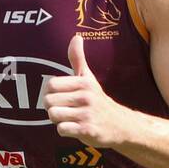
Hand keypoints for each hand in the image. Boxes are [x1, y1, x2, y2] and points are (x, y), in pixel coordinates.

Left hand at [43, 34, 132, 149]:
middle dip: (53, 107)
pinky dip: (65, 130)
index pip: (51, 85)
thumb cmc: (98, 101)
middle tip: (67, 110)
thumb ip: (78, 59)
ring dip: (58, 120)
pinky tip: (76, 128)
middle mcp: (85, 96)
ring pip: (53, 115)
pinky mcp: (87, 130)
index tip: (62, 97)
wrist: (120, 125)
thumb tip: (76, 37)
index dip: (51, 93)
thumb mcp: (89, 78)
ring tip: (71, 118)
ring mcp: (86, 114)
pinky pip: (61, 129)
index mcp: (84, 82)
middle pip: (48, 101)